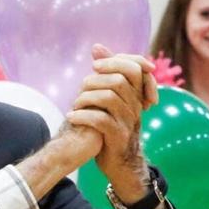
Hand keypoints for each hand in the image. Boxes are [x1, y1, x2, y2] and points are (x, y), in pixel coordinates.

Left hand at [65, 44, 156, 201]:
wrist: (119, 162)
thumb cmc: (111, 126)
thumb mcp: (110, 99)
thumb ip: (106, 73)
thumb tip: (97, 47)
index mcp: (135, 94)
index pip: (136, 67)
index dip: (115, 61)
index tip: (95, 65)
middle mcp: (136, 105)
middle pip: (122, 79)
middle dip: (97, 78)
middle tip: (82, 84)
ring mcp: (128, 122)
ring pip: (110, 98)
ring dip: (86, 97)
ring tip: (75, 104)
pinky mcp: (118, 137)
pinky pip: (100, 120)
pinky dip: (82, 116)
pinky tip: (72, 116)